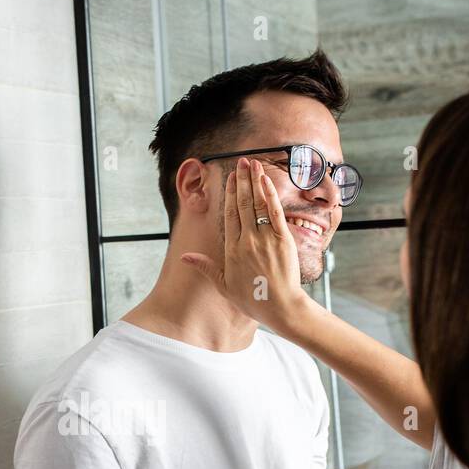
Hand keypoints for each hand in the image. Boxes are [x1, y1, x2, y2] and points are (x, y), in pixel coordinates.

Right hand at [181, 157, 316, 336]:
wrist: (279, 307)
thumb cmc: (252, 299)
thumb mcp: (224, 285)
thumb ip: (206, 267)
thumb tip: (185, 258)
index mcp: (232, 250)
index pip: (229, 215)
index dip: (229, 194)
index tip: (230, 178)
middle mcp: (247, 241)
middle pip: (242, 204)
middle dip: (242, 181)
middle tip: (241, 161)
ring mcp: (265, 239)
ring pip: (257, 204)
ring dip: (255, 182)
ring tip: (254, 164)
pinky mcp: (283, 240)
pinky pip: (274, 212)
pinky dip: (270, 195)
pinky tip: (266, 181)